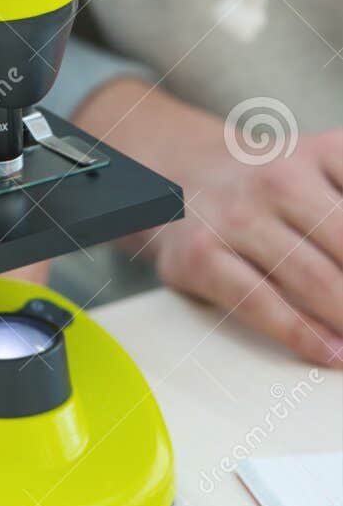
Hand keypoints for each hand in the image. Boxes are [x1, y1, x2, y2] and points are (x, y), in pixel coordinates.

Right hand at [153, 129, 342, 365]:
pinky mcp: (202, 255)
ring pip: (312, 279)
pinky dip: (301, 334)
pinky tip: (331, 352)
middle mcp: (279, 177)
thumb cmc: (272, 189)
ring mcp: (237, 215)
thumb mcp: (328, 172)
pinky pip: (258, 302)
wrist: (178, 176)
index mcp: (324, 152)